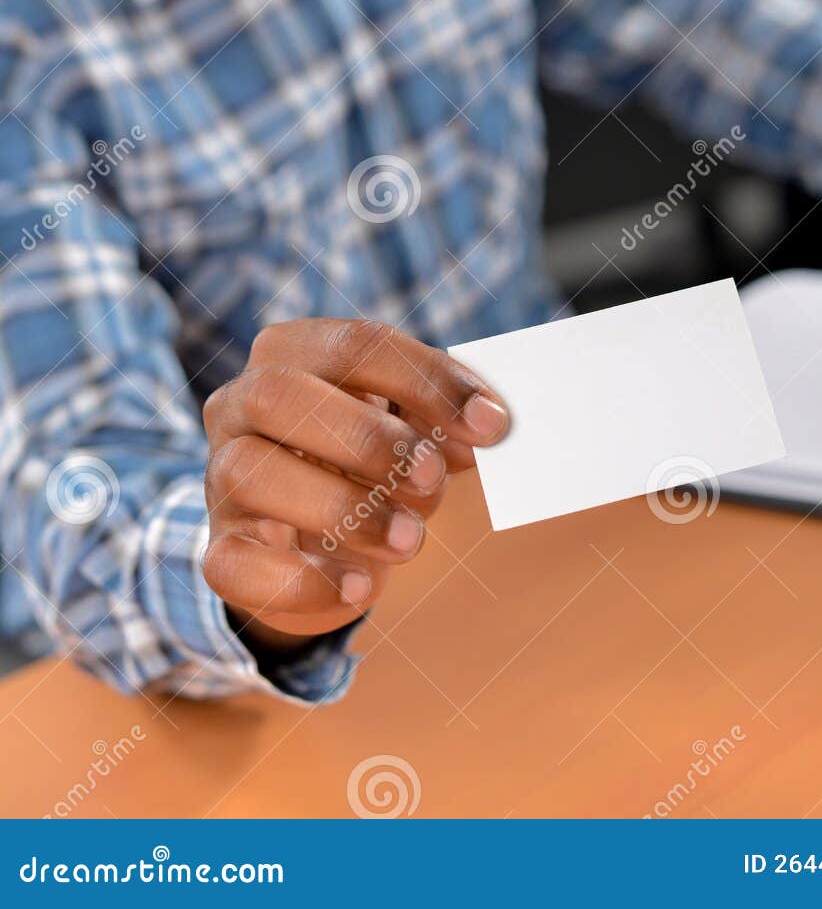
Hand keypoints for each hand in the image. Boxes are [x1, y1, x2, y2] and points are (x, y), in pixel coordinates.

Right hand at [201, 318, 508, 654]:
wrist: (314, 543)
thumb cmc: (369, 465)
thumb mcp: (408, 432)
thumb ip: (440, 423)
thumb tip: (486, 426)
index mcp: (292, 353)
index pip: (355, 345)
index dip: (427, 380)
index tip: (491, 423)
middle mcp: (241, 403)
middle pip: (281, 394)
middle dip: (366, 437)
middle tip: (431, 478)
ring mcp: (220, 475)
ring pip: (251, 472)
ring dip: (342, 507)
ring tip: (409, 539)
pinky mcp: (220, 549)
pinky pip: (235, 564)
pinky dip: (302, 580)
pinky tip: (359, 586)